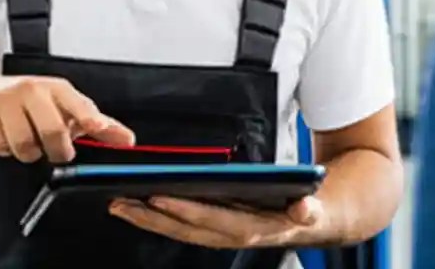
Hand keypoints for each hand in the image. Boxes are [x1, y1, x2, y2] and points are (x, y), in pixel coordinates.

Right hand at [0, 75, 134, 163]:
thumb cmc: (31, 103)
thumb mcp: (64, 108)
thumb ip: (97, 125)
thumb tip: (128, 140)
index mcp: (58, 88)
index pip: (78, 104)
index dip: (90, 119)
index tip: (98, 128)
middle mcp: (32, 89)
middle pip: (53, 132)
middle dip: (55, 150)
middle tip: (52, 147)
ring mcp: (5, 98)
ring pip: (25, 146)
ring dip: (28, 152)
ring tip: (25, 137)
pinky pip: (0, 148)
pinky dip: (4, 150)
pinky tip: (4, 135)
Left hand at [108, 195, 326, 248]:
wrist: (316, 220)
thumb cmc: (310, 208)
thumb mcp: (315, 208)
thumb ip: (309, 210)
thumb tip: (305, 210)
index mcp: (255, 230)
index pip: (214, 220)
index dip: (186, 211)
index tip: (159, 198)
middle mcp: (233, 235)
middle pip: (186, 230)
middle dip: (151, 218)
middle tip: (119, 202)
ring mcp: (223, 233)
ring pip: (179, 230)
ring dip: (148, 219)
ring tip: (118, 204)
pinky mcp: (218, 227)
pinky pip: (185, 225)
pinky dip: (160, 217)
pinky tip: (140, 206)